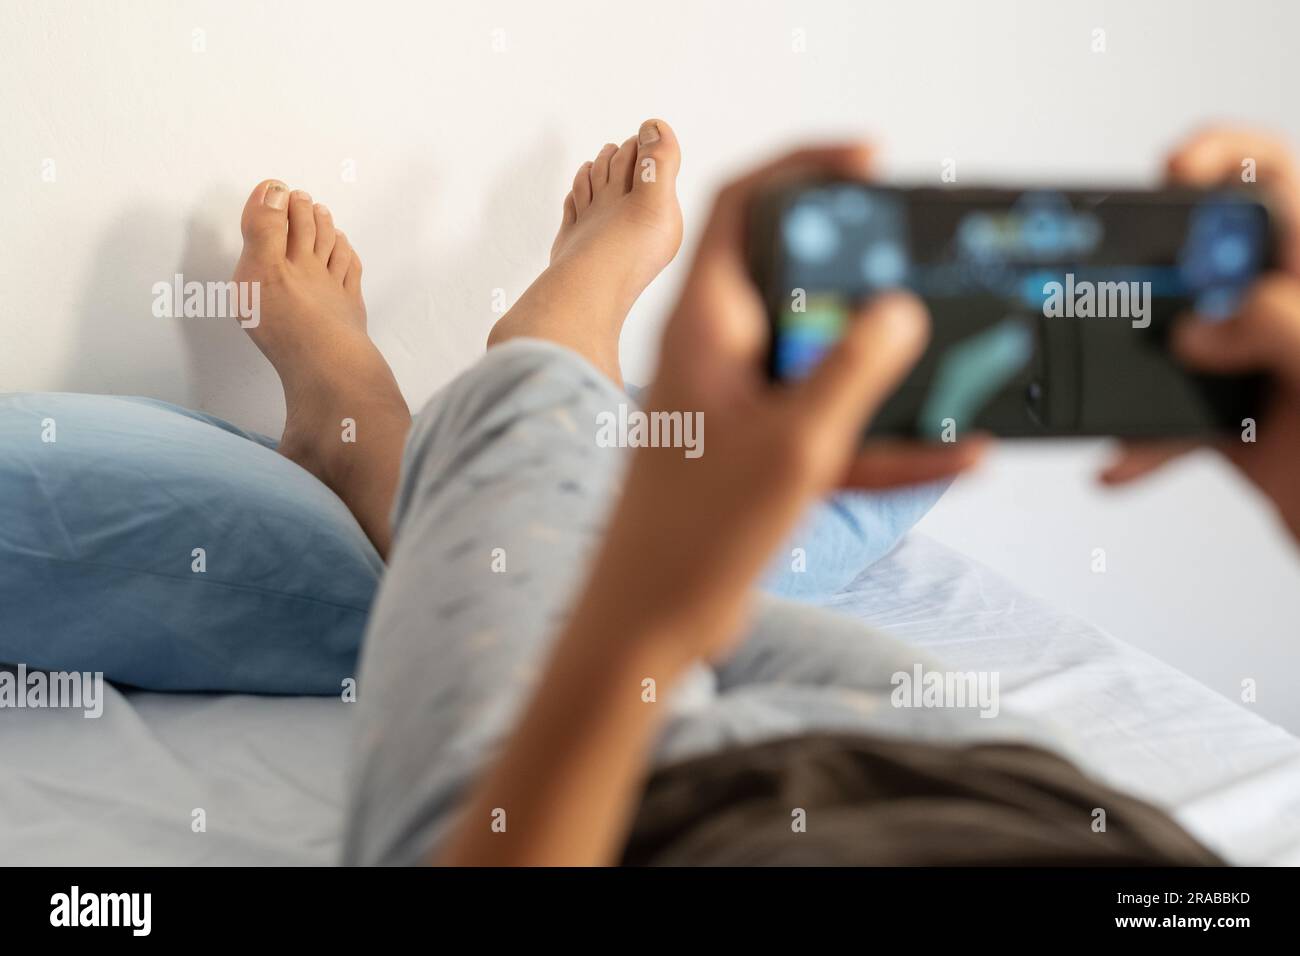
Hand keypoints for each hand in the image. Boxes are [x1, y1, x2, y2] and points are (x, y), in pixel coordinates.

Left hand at [586, 145, 985, 670]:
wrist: (645, 625)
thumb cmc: (690, 538)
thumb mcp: (791, 446)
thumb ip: (851, 372)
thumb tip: (901, 309)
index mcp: (705, 326)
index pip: (743, 205)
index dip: (804, 166)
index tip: (869, 159)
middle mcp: (718, 352)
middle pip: (794, 274)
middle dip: (862, 266)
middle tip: (924, 267)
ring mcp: (739, 403)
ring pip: (822, 353)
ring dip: (883, 358)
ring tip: (959, 357)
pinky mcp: (758, 452)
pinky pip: (833, 427)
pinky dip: (886, 439)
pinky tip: (956, 457)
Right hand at [1101, 128, 1299, 542]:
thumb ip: (1283, 327)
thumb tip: (1203, 327)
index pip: (1277, 182)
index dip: (1224, 162)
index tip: (1174, 178)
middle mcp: (1286, 312)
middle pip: (1203, 260)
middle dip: (1154, 274)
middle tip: (1133, 297)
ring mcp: (1256, 367)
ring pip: (1171, 343)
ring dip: (1129, 367)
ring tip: (1109, 381)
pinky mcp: (1230, 425)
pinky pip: (1165, 418)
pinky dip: (1136, 441)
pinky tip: (1120, 458)